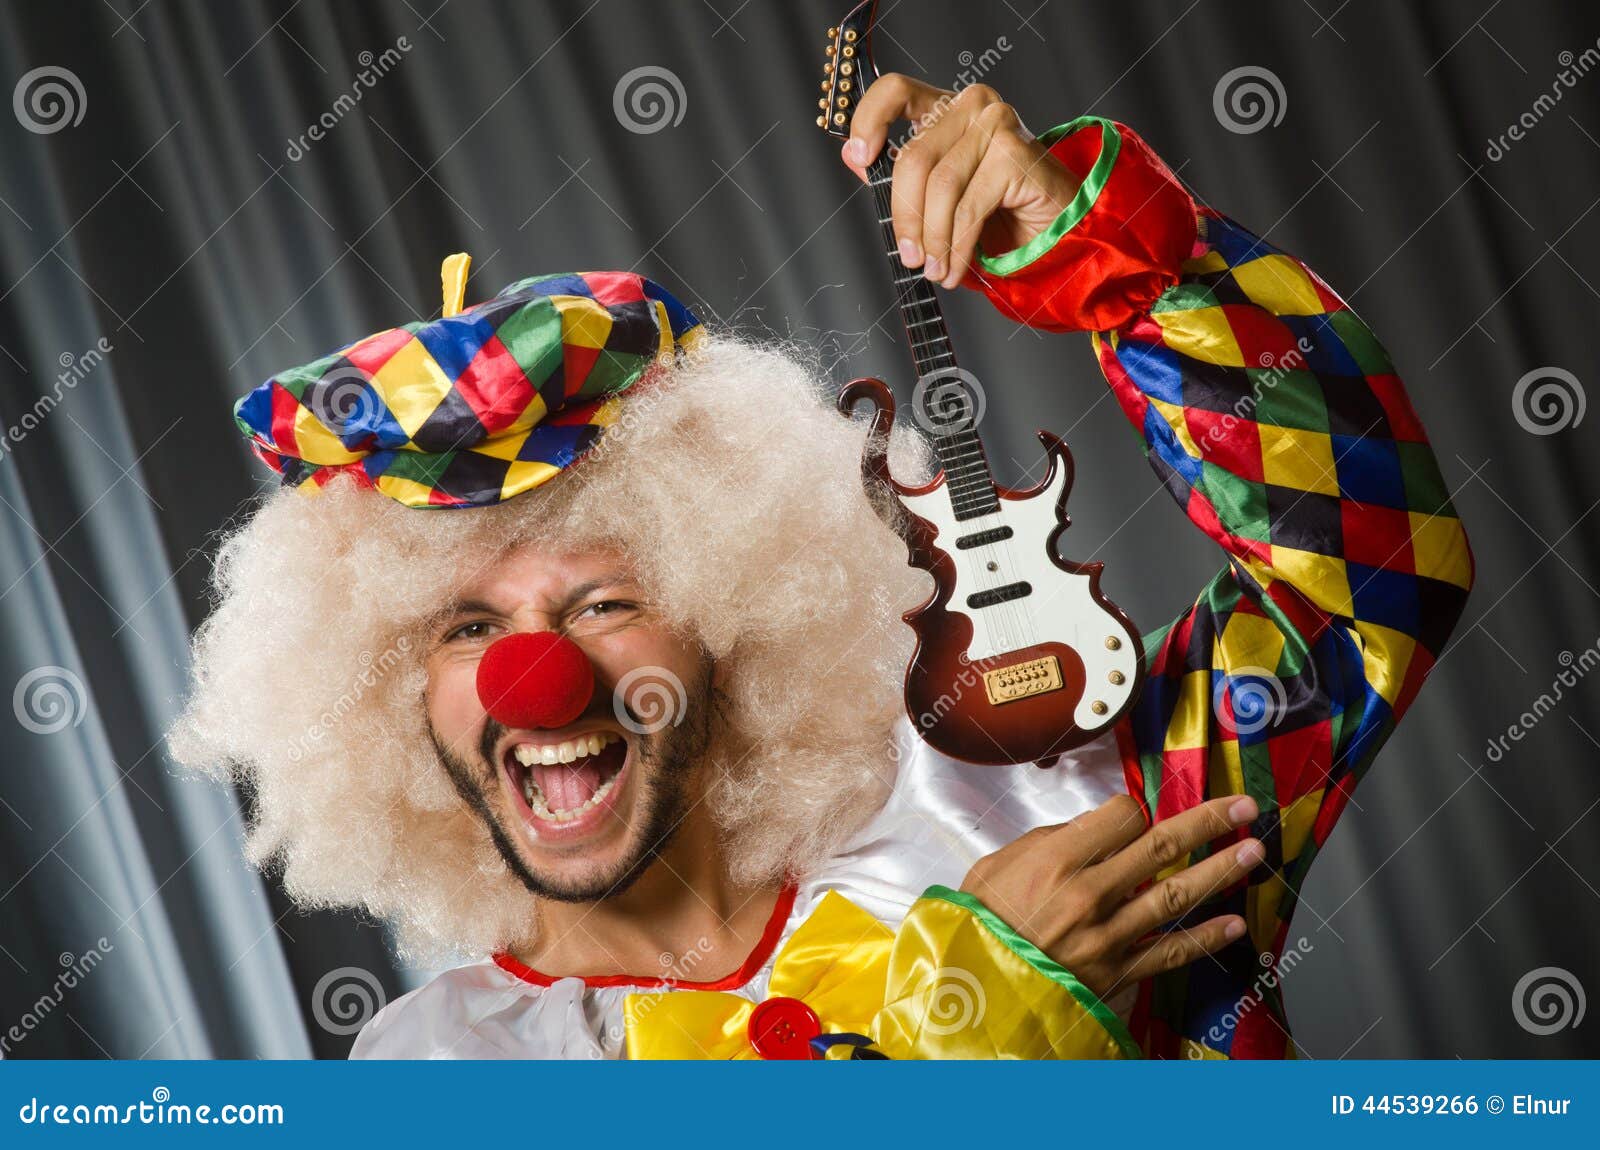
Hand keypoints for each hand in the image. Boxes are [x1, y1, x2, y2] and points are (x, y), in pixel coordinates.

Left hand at [841, 75, 1080, 289]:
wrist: (1054, 229)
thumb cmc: (997, 210)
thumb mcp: (938, 195)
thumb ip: (898, 175)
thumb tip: (853, 158)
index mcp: (946, 108)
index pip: (895, 91)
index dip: (869, 119)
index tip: (860, 157)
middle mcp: (972, 105)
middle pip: (913, 158)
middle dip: (905, 218)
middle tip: (910, 258)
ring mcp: (996, 123)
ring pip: (940, 187)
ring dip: (933, 239)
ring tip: (935, 270)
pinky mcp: (1015, 152)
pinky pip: (968, 208)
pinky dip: (957, 247)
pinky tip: (955, 268)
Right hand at [960, 793, 1264, 1000]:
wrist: (972, 991)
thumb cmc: (979, 924)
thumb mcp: (995, 866)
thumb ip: (1046, 842)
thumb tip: (1089, 830)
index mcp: (1057, 859)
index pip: (1121, 816)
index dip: (1134, 808)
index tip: (1135, 812)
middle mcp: (1089, 894)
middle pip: (1161, 847)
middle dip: (1208, 822)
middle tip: (1244, 807)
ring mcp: (1108, 936)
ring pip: (1176, 895)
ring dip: (1220, 871)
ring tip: (1254, 852)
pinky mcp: (1117, 973)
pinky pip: (1170, 953)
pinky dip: (1205, 938)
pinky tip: (1235, 924)